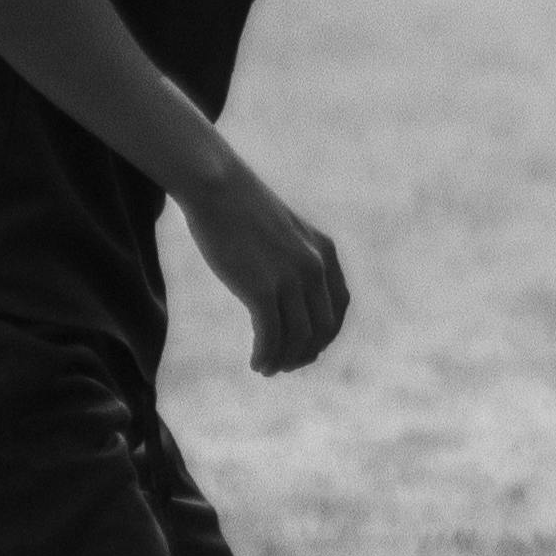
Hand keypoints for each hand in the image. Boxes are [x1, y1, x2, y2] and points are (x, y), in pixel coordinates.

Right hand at [183, 150, 349, 374]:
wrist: (216, 187)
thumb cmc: (241, 208)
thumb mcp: (283, 231)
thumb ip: (294, 258)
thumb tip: (288, 292)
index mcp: (325, 252)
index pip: (338, 307)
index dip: (325, 334)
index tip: (306, 347)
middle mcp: (315, 267)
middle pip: (322, 328)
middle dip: (305, 353)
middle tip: (284, 365)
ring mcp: (291, 279)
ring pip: (298, 338)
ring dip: (283, 360)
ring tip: (266, 368)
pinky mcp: (263, 289)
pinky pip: (271, 336)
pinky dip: (266, 356)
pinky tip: (256, 363)